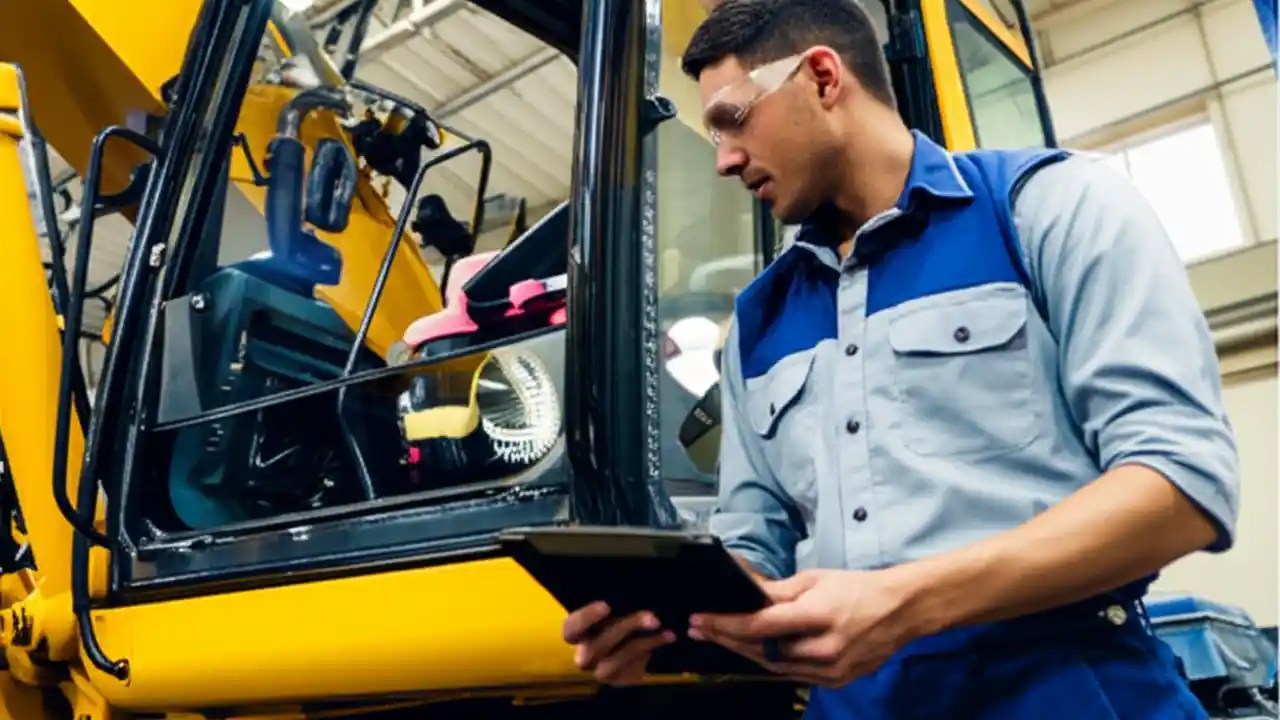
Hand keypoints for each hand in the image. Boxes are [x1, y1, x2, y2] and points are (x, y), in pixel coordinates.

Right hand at [561, 601, 676, 685]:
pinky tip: (667, 636)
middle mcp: (584, 654)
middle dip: (625, 629)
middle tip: (650, 617)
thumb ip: (615, 600)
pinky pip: (634, 668)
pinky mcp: (620, 678)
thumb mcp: (612, 605)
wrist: (629, 640)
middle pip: (596, 646)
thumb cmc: (615, 614)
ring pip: (615, 661)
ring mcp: (601, 669)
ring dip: (642, 643)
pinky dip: (652, 648)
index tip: (606, 606)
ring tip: (661, 627)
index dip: (586, 618)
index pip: (571, 629)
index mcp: (576, 632)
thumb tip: (633, 586)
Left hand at [687, 568, 923, 687]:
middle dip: (728, 639)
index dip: (727, 624)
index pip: (761, 626)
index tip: (703, 619)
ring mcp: (831, 670)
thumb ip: (778, 591)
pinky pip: (793, 675)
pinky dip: (771, 663)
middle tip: (702, 629)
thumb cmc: (858, 589)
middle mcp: (824, 648)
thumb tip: (746, 591)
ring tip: (721, 639)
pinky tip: (753, 652)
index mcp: (819, 616)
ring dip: (745, 653)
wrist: (900, 611)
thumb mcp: (816, 579)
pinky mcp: (836, 681)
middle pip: (763, 651)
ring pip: (775, 667)